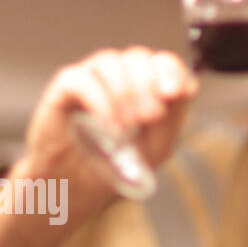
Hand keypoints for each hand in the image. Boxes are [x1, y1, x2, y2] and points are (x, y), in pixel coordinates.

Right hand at [19, 47, 199, 222]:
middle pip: (138, 57)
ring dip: (125, 92)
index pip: (163, 63)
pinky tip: (110, 127)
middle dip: (149, 85)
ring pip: (110, 61)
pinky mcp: (62, 90)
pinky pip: (81, 79)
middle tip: (152, 115)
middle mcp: (119, 78)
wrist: (79, 189)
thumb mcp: (156, 146)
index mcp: (145, 87)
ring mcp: (90, 80)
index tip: (176, 92)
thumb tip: (185, 88)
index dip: (172, 71)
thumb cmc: (116, 166)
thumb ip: (172, 117)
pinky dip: (100, 101)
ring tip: (128, 127)